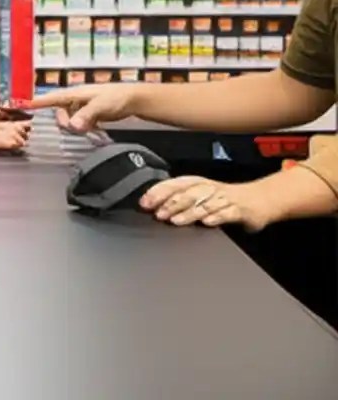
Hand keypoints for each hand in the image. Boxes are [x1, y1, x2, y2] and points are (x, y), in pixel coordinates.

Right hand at [27, 83, 139, 132]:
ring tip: (88, 129)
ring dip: (74, 127)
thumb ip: (86, 115)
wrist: (135, 99)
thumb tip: (72, 126)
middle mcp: (76, 100)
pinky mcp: (89, 115)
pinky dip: (81, 128)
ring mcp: (82, 107)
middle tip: (76, 129)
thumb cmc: (117, 97)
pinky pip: (79, 123)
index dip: (39, 102)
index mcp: (75, 94)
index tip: (24, 106)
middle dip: (64, 123)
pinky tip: (90, 131)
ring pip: (69, 119)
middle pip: (60, 113)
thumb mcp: (101, 106)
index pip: (53, 98)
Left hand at [140, 176, 270, 231]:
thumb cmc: (226, 198)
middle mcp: (210, 189)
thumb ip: (180, 199)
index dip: (159, 192)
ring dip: (189, 212)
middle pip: (188, 194)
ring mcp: (225, 199)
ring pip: (205, 204)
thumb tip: (153, 206)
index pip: (175, 184)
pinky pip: (228, 213)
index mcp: (198, 183)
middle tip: (158, 213)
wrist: (261, 198)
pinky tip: (207, 222)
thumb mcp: (202, 195)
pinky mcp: (240, 210)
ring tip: (175, 220)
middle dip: (171, 203)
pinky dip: (217, 217)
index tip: (145, 202)